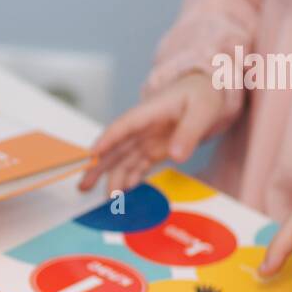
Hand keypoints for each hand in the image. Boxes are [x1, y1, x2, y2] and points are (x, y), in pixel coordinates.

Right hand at [79, 72, 223, 194]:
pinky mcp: (154, 149)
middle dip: (98, 167)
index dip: (107, 140)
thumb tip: (175, 157)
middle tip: (83, 185)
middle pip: (115, 148)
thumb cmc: (204, 94)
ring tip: (108, 200)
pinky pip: (138, 166)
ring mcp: (147, 139)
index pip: (123, 126)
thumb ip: (189, 132)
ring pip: (124, 161)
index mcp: (149, 112)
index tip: (91, 155)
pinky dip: (130, 179)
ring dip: (113, 178)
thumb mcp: (203, 109)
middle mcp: (143, 127)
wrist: (209, 91)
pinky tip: (125, 193)